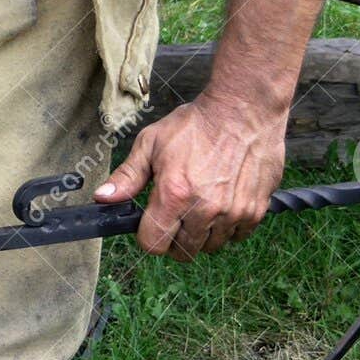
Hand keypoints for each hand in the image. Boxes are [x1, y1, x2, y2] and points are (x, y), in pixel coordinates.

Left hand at [93, 92, 287, 261]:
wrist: (244, 108)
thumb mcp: (151, 143)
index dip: (147, 237)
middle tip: (176, 217)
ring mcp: (233, 211)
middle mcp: (204, 209)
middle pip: (183, 251)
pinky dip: (229, 228)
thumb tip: (102, 198)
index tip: (151, 224)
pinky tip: (223, 207)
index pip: (153, 244)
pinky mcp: (256, 208)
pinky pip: (238, 236)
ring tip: (200, 209)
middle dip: (174, 239)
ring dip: (203, 235)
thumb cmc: (195, 124)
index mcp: (174, 195)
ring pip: (211, 246)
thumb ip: (127, 176)